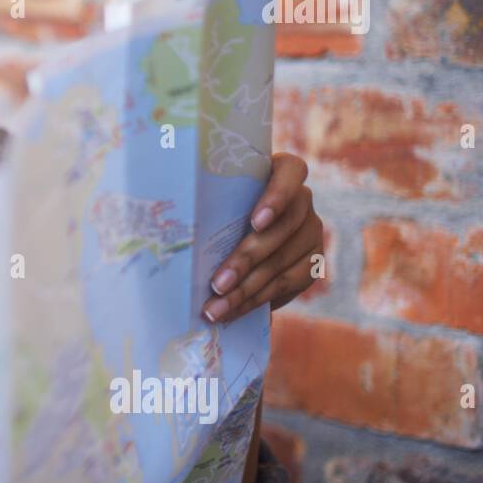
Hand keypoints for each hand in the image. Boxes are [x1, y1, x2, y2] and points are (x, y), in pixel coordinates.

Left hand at [201, 153, 322, 324]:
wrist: (244, 235)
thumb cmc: (219, 206)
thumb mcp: (217, 197)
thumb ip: (209, 203)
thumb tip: (168, 227)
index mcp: (282, 172)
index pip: (293, 172)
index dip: (277, 197)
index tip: (255, 222)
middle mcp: (303, 200)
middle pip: (282, 229)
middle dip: (246, 259)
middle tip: (217, 284)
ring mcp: (311, 232)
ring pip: (281, 264)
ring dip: (245, 290)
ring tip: (216, 307)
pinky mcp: (313, 262)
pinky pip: (285, 286)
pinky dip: (255, 300)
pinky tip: (232, 311)